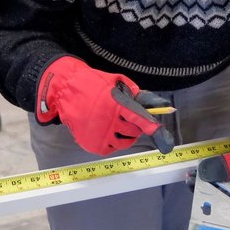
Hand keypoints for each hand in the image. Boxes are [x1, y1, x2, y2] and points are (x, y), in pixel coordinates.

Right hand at [36, 57, 162, 154]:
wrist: (66, 91)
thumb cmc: (94, 84)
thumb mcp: (117, 82)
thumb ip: (136, 94)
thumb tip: (156, 103)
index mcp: (116, 105)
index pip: (139, 119)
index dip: (152, 127)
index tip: (164, 137)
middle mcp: (109, 122)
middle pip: (134, 132)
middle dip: (136, 126)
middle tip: (129, 119)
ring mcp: (100, 135)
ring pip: (124, 142)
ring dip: (126, 136)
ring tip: (118, 125)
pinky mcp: (93, 145)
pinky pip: (111, 148)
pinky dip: (113, 142)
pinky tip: (107, 131)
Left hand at [196, 115, 229, 204]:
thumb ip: (225, 168)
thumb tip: (204, 173)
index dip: (219, 200)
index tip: (203, 193)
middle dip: (211, 190)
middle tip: (194, 183)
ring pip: (226, 188)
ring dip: (210, 182)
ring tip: (194, 177)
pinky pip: (226, 179)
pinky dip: (216, 175)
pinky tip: (202, 172)